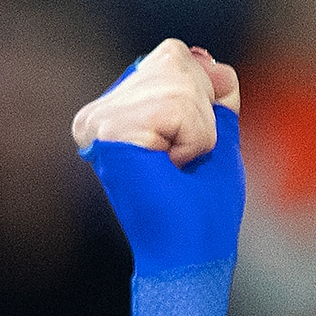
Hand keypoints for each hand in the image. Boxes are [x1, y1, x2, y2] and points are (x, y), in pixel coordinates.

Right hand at [72, 40, 243, 315]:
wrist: (189, 259)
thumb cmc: (202, 212)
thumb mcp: (217, 138)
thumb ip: (213, 96)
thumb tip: (212, 62)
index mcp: (117, 110)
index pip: (175, 55)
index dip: (205, 98)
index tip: (190, 149)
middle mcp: (99, 111)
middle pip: (175, 58)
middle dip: (203, 112)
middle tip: (184, 162)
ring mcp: (98, 118)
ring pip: (180, 82)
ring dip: (201, 132)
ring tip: (177, 168)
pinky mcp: (108, 130)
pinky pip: (179, 106)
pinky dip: (195, 140)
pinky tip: (171, 168)